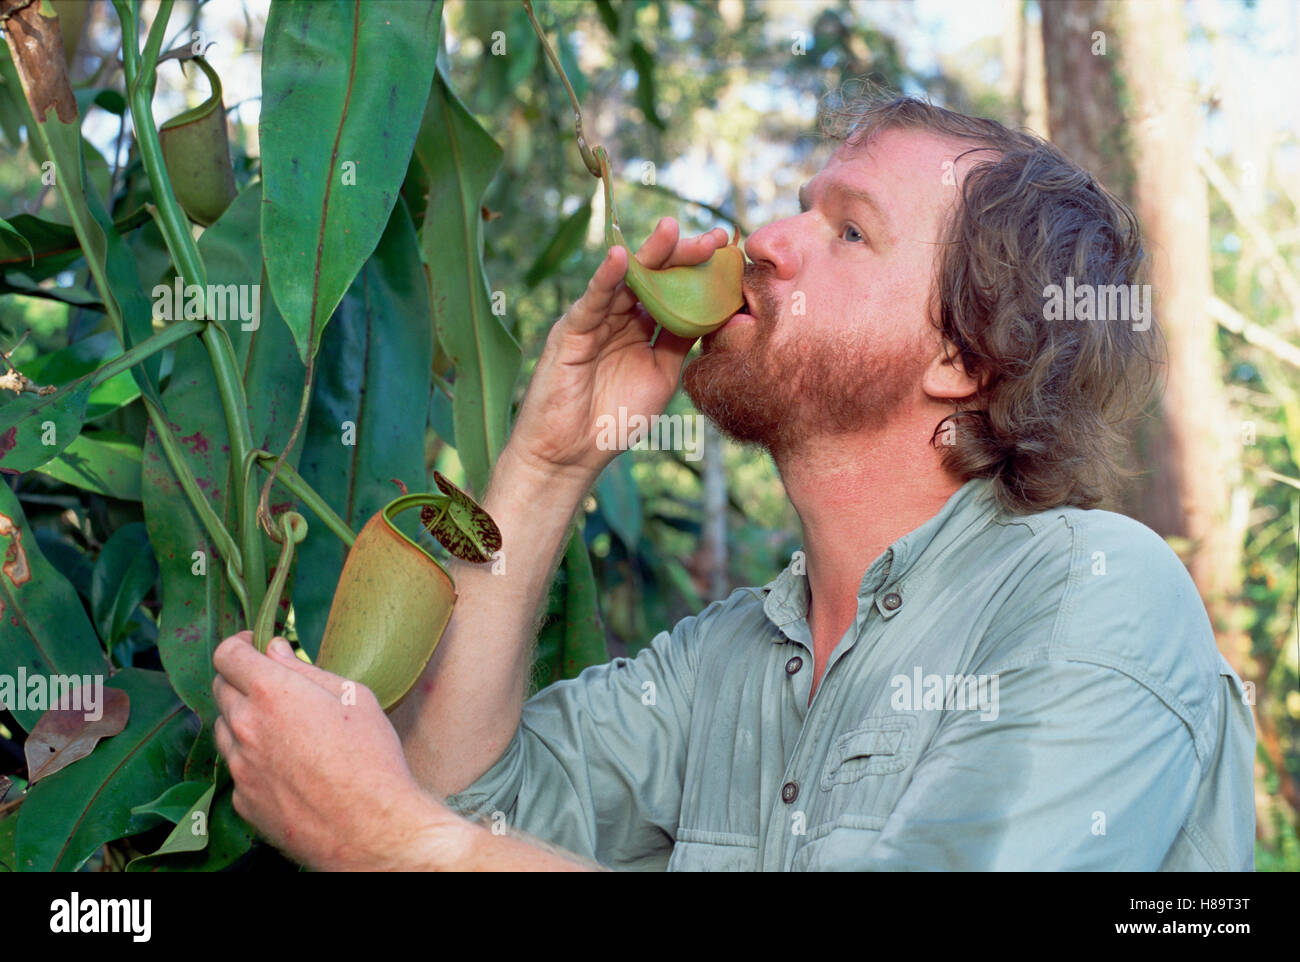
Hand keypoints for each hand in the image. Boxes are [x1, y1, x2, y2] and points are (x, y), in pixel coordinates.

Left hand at [212, 631, 464, 870]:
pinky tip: (285, 766)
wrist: (372, 828)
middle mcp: (246, 727)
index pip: (226, 655)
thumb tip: (274, 651)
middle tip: (271, 685)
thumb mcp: (354, 697)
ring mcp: (240, 768)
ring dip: (241, 719)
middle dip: (241, 679)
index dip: (238, 645)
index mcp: (273, 693)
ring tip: (280, 727)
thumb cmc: (372, 757)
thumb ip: (306, 671)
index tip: (252, 645)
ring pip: (222, 730)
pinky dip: (251, 759)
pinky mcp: (243, 801)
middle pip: (219, 689)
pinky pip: (236, 769)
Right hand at [508, 218, 730, 481]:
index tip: (728, 254)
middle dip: (680, 255)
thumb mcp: (660, 376)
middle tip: (712, 238)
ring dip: (647, 256)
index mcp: (640, 328)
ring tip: (671, 231)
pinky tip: (621, 258)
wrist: (572, 454)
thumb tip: (712, 310)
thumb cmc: (614, 419)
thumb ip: (678, 342)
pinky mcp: (570, 332)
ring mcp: (594, 321)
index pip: (671, 291)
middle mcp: (617, 318)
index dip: (697, 272)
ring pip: (623, 281)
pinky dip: (605, 279)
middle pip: (651, 278)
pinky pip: (591, 301)